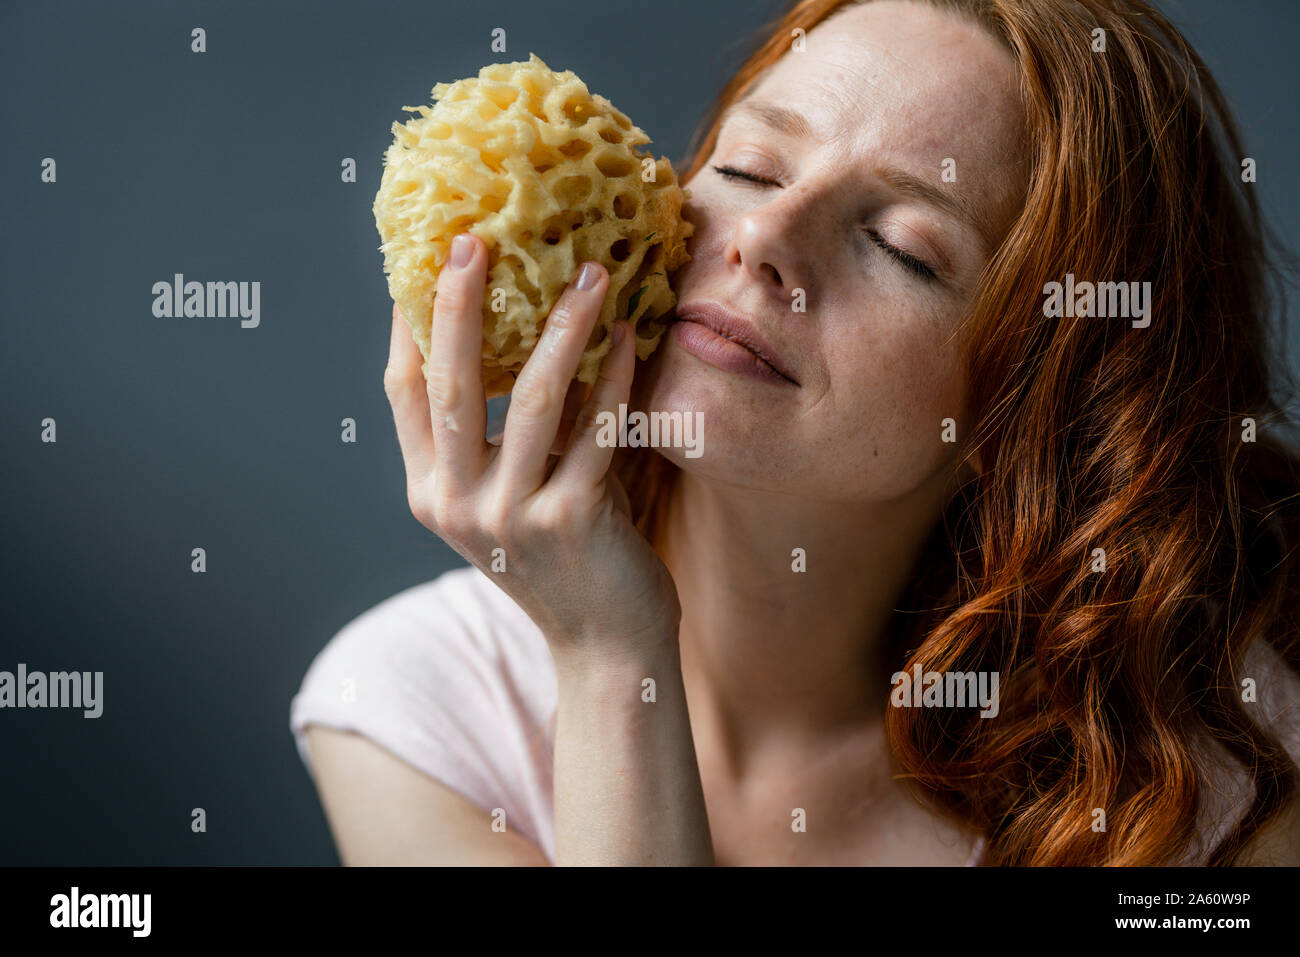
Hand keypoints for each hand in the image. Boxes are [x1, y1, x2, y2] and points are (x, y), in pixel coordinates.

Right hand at [384, 233, 680, 657]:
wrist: (605, 646)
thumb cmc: (563, 556)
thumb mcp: (510, 496)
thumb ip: (501, 433)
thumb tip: (520, 329)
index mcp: (430, 491)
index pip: (405, 392)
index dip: (411, 322)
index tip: (423, 256)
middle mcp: (457, 504)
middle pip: (452, 384)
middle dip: (462, 304)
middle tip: (478, 237)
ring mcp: (511, 517)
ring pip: (534, 398)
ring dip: (564, 326)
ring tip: (593, 272)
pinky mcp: (572, 521)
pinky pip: (598, 430)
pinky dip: (616, 378)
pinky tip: (632, 337)